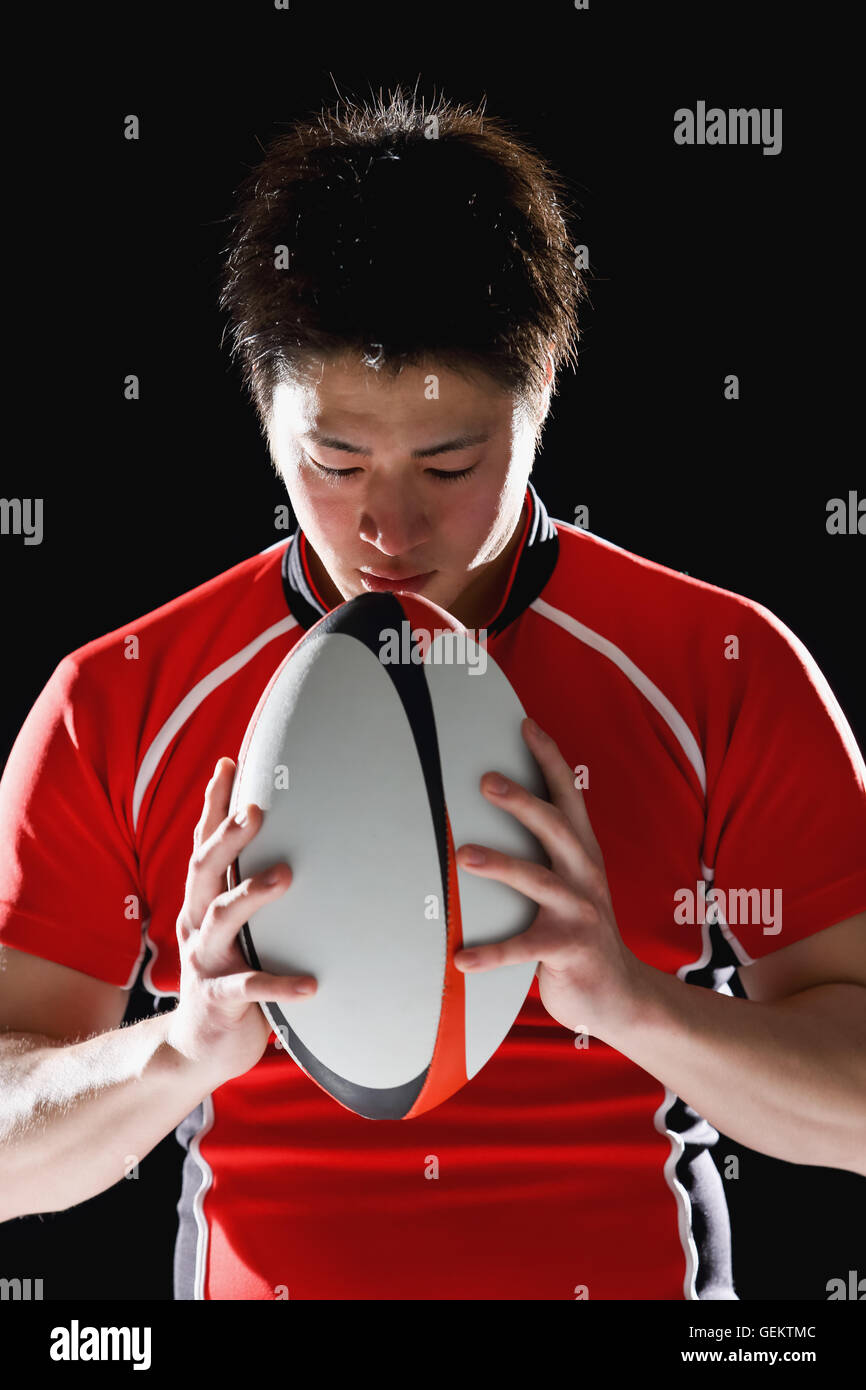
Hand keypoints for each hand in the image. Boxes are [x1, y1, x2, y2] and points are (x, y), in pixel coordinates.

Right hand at [166, 759, 317, 1083]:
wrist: (199, 1047)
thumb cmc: (230, 976)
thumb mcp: (236, 930)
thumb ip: (251, 893)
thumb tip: (295, 848)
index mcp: (202, 903)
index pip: (204, 845)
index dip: (213, 804)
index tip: (229, 764)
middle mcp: (197, 924)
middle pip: (205, 869)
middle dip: (229, 835)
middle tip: (258, 809)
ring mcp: (205, 961)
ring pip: (222, 916)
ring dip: (252, 892)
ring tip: (286, 875)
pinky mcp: (220, 999)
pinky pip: (250, 988)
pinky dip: (280, 983)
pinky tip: (310, 984)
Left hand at [453, 718, 639, 1038]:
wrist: (620, 995)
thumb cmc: (579, 931)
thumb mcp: (572, 883)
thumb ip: (545, 851)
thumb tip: (499, 804)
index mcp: (583, 855)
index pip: (570, 797)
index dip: (550, 759)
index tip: (526, 724)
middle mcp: (585, 876)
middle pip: (556, 829)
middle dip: (523, 802)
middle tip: (485, 781)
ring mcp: (580, 913)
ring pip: (540, 882)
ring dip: (502, 866)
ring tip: (465, 854)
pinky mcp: (569, 952)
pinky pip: (525, 949)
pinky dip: (492, 953)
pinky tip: (460, 957)